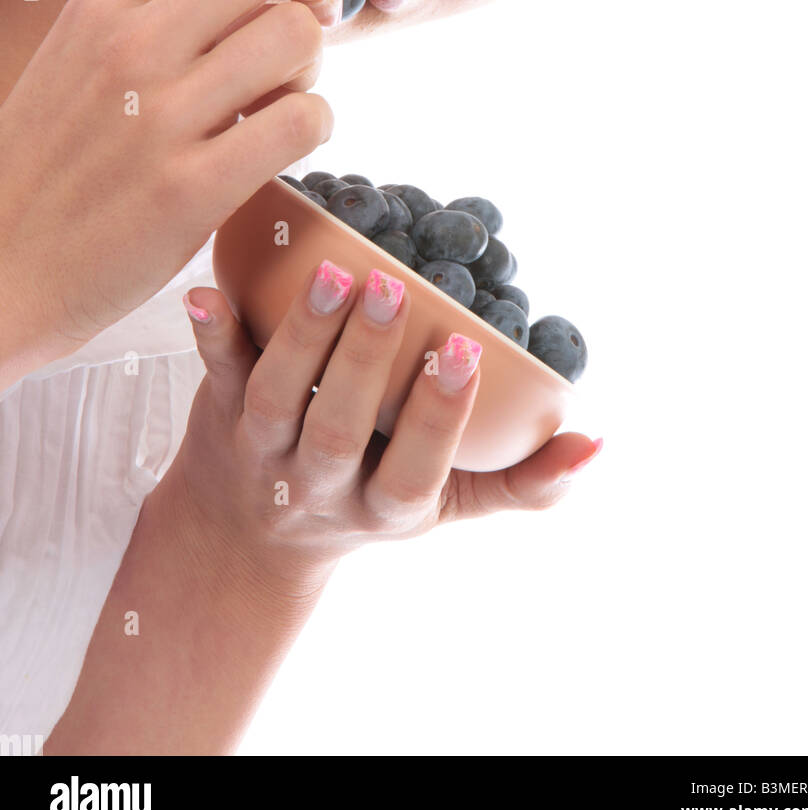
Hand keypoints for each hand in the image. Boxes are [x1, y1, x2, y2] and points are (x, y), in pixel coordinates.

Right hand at [0, 0, 346, 365]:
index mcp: (106, 4)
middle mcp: (131, 45)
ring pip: (298, 38)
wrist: (1, 267)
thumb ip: (161, 17)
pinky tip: (288, 146)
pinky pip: (300, 121)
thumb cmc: (58, 165)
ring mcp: (159, 116)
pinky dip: (316, 127)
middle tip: (310, 42)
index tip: (306, 1)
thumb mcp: (83, 60)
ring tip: (283, 104)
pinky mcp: (189, 190)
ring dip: (312, 70)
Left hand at [165, 261, 601, 587]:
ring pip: (278, 399)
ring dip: (302, 337)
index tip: (461, 351)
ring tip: (330, 274)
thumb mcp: (450, 504)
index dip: (438, 416)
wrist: (249, 535)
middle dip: (365, 361)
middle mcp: (320, 485)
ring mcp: (264, 449)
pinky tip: (209, 292)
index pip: (415, 470)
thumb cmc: (372, 498)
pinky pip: (216, 373)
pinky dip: (212, 334)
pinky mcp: (221, 409)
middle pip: (339, 430)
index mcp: (387, 507)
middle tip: (391, 287)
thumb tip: (596, 442)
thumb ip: (525, 482)